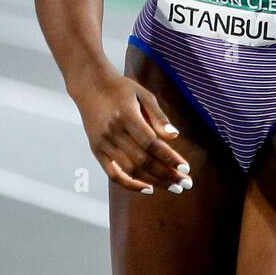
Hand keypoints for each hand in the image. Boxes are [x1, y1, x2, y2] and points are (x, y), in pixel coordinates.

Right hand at [69, 61, 192, 194]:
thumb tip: (175, 136)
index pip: (152, 143)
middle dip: (166, 174)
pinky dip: (130, 185)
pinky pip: (113, 174)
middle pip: (143, 160)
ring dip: (154, 181)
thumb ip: (158, 116)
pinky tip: (148, 189)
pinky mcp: (96, 150)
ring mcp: (103, 143)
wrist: (90, 85)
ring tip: (173, 187)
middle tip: (185, 184)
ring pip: (131, 170)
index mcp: (127, 116)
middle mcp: (113, 132)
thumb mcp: (143, 94)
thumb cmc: (121, 88)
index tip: (185, 169)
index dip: (169, 158)